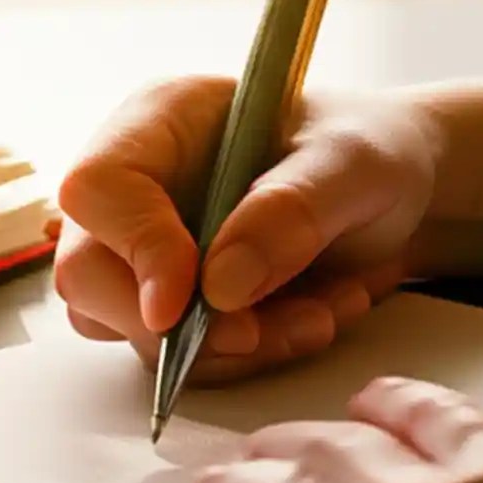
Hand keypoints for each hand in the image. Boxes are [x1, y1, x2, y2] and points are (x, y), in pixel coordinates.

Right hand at [52, 76, 440, 382]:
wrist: (396, 196)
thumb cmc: (367, 151)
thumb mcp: (353, 164)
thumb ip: (289, 212)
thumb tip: (218, 287)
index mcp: (156, 123)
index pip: (97, 188)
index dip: (131, 248)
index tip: (185, 304)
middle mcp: (133, 190)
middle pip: (86, 272)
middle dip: (168, 326)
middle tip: (255, 334)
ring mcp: (143, 252)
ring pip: (129, 328)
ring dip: (222, 349)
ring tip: (317, 316)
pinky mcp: (171, 305)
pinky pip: (179, 358)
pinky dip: (246, 359)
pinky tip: (308, 321)